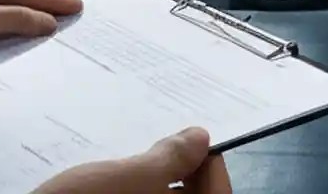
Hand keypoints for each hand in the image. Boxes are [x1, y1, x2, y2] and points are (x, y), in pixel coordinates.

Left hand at [0, 0, 82, 55]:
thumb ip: (19, 21)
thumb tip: (49, 22)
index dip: (58, 4)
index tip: (80, 8)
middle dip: (44, 10)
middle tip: (67, 21)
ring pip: (4, 8)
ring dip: (22, 20)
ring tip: (44, 31)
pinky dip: (2, 25)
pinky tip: (4, 36)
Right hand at [32, 127, 232, 193]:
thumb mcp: (133, 176)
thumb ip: (171, 157)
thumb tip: (200, 139)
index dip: (212, 168)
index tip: (198, 144)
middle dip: (183, 173)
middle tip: (168, 147)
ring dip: (155, 182)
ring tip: (139, 161)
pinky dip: (133, 193)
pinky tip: (116, 180)